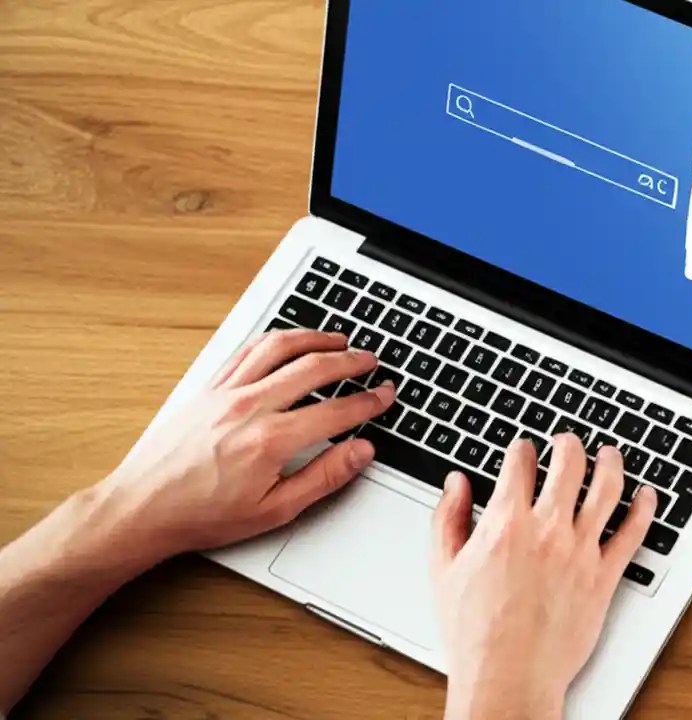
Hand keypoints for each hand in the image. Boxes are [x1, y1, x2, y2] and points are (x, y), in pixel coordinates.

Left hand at [96, 329, 394, 566]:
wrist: (143, 508)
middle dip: (349, 361)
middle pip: (312, 368)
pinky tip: (288, 342)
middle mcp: (249, 407)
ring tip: (337, 340)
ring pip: (278, 348)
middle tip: (370, 361)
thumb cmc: (203, 515)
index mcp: (270, 440)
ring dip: (314, 338)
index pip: (336, 411)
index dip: (368, 401)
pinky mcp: (206, 388)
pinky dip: (274, 340)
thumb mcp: (274, 511)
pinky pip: (246, 351)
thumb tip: (360, 453)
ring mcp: (225, 392)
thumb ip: (324, 477)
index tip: (385, 395)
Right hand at [431, 434, 657, 719]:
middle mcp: (547, 531)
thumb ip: (448, 519)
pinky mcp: (604, 576)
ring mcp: (580, 551)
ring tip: (609, 454)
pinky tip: (647, 495)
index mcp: (505, 524)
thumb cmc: (475, 633)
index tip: (523, 450)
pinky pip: (633, 533)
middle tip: (566, 442)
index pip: (519, 463)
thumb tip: (456, 484)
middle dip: (567, 444)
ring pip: (606, 488)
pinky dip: (645, 508)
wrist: (508, 677)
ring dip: (609, 463)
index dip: (521, 449)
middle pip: (568, 464)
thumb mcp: (444, 569)